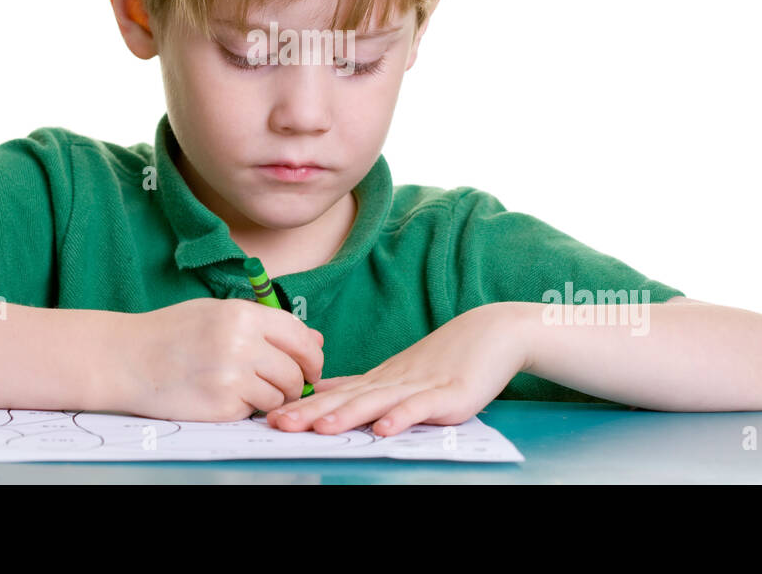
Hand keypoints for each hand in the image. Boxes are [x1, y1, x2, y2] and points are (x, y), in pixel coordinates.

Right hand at [110, 298, 324, 421]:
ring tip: (248, 388)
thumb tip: (315, 340)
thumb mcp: (218, 313)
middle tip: (287, 384)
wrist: (127, 359)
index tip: (310, 365)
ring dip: (273, 396)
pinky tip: (226, 396)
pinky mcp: (222, 406)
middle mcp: (242, 343)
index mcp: (243, 315)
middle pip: (295, 369)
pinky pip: (254, 410)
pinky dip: (248, 407)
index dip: (312, 353)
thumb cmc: (172, 333)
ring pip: (280, 394)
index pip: (300, 335)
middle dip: (297, 380)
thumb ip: (266, 324)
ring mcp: (232, 376)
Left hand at [264, 302, 530, 436]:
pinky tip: (385, 429)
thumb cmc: (445, 357)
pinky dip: (403, 417)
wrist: (491, 333)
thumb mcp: (399, 373)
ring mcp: (420, 387)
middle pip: (347, 398)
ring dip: (347, 415)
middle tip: (278, 424)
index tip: (269, 417)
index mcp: (380, 379)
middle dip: (311, 413)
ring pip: (377, 401)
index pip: (334, 394)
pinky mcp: (449, 395)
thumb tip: (321, 394)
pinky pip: (422, 408)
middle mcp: (393, 381)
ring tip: (320, 427)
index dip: (302, 406)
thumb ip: (362, 387)